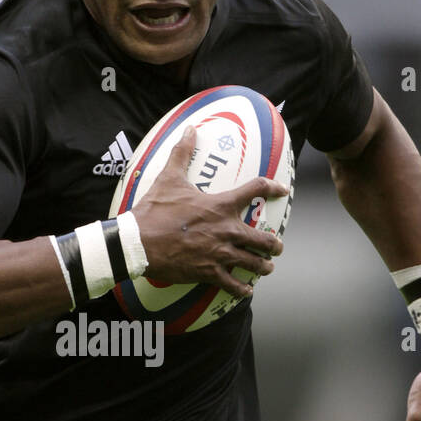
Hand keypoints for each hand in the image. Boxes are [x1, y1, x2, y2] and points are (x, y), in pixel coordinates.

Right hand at [135, 127, 288, 297]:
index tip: (282, 190)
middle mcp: (227, 230)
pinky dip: (242, 288)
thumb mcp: (169, 178)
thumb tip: (190, 129)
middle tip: (276, 246)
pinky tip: (246, 290)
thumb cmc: (154, 211)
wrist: (139, 242)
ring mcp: (220, 254)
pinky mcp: (209, 273)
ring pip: (253, 263)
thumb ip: (182, 153)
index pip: (256, 190)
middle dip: (273, 244)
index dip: (273, 187)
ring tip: (266, 268)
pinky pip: (233, 284)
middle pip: (263, 238)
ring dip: (263, 266)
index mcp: (221, 205)